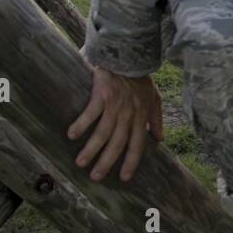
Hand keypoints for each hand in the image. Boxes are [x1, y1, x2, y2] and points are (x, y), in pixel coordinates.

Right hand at [67, 67, 163, 182]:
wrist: (130, 54)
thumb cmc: (140, 77)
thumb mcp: (154, 98)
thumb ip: (156, 119)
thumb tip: (159, 139)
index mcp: (141, 117)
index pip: (137, 145)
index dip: (131, 162)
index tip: (123, 177)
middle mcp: (129, 115)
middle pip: (117, 144)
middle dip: (107, 162)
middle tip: (95, 176)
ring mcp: (116, 105)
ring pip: (103, 133)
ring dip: (91, 149)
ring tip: (80, 162)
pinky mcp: (103, 94)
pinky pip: (90, 113)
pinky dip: (81, 124)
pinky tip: (72, 135)